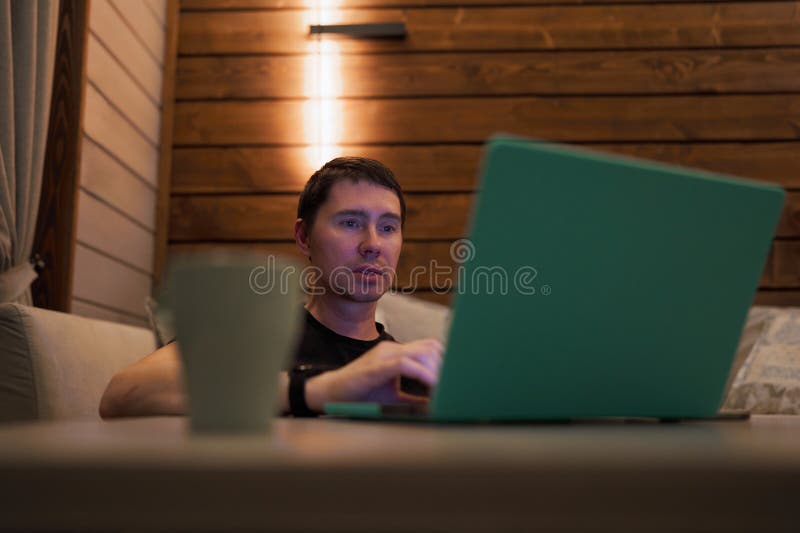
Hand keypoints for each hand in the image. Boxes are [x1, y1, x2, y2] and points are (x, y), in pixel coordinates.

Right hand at [305, 339, 443, 410]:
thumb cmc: (360, 394)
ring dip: (437, 370)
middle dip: (446, 365)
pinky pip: (404, 364)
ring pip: (421, 352)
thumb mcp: (394, 397)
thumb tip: (437, 405)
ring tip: (445, 387)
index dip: (446, 360)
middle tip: (454, 385)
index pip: (429, 347)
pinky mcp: (376, 366)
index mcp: (396, 352)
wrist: (330, 393)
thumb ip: (415, 398)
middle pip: (430, 346)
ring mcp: (383, 355)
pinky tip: (432, 386)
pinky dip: (422, 373)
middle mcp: (391, 349)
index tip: (458, 377)